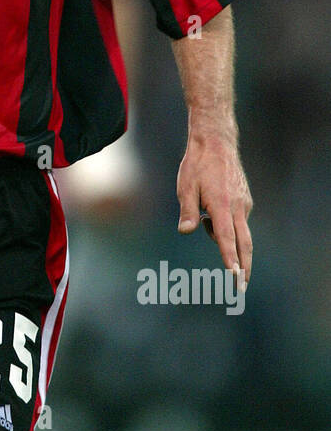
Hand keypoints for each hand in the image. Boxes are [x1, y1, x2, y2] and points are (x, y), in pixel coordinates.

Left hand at [176, 131, 252, 283]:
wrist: (216, 143)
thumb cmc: (197, 165)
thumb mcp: (185, 187)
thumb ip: (188, 211)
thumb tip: (186, 231)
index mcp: (221, 205)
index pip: (225, 237)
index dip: (229, 257)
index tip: (234, 275)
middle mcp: (238, 206)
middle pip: (244, 243)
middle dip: (244, 266)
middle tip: (242, 287)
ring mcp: (244, 204)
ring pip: (239, 232)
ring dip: (225, 239)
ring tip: (203, 214)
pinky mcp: (245, 200)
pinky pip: (236, 221)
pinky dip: (226, 225)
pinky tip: (210, 208)